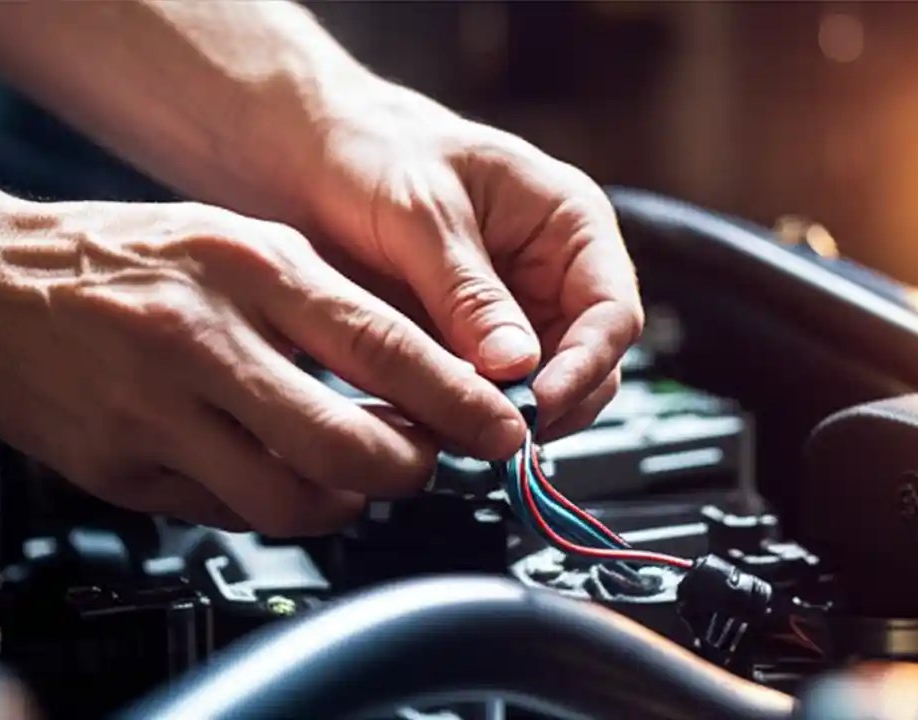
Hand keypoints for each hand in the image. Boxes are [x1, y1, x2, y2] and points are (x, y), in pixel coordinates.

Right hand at [0, 191, 526, 534]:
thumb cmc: (133, 257)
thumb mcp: (246, 242)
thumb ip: (333, 306)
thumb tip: (423, 374)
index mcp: (250, 269)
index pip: (384, 347)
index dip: (460, 401)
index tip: (503, 428)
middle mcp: (204, 340)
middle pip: (346, 445)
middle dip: (411, 468)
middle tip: (425, 459)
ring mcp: (155, 412)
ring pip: (290, 501)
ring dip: (348, 503)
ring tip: (358, 476)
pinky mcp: (120, 469)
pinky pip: (226, 514)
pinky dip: (274, 506)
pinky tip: (282, 475)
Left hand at [304, 84, 643, 439]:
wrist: (304, 155)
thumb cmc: (373, 151)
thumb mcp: (422, 214)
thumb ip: (469, 291)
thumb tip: (518, 364)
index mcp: (570, 224)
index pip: (613, 311)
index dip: (587, 365)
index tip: (538, 404)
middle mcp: (556, 275)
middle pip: (591, 365)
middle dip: (550, 404)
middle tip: (492, 431)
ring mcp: (517, 316)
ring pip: (543, 392)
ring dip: (507, 418)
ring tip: (453, 430)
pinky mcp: (472, 348)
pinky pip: (489, 398)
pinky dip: (468, 418)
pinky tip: (431, 425)